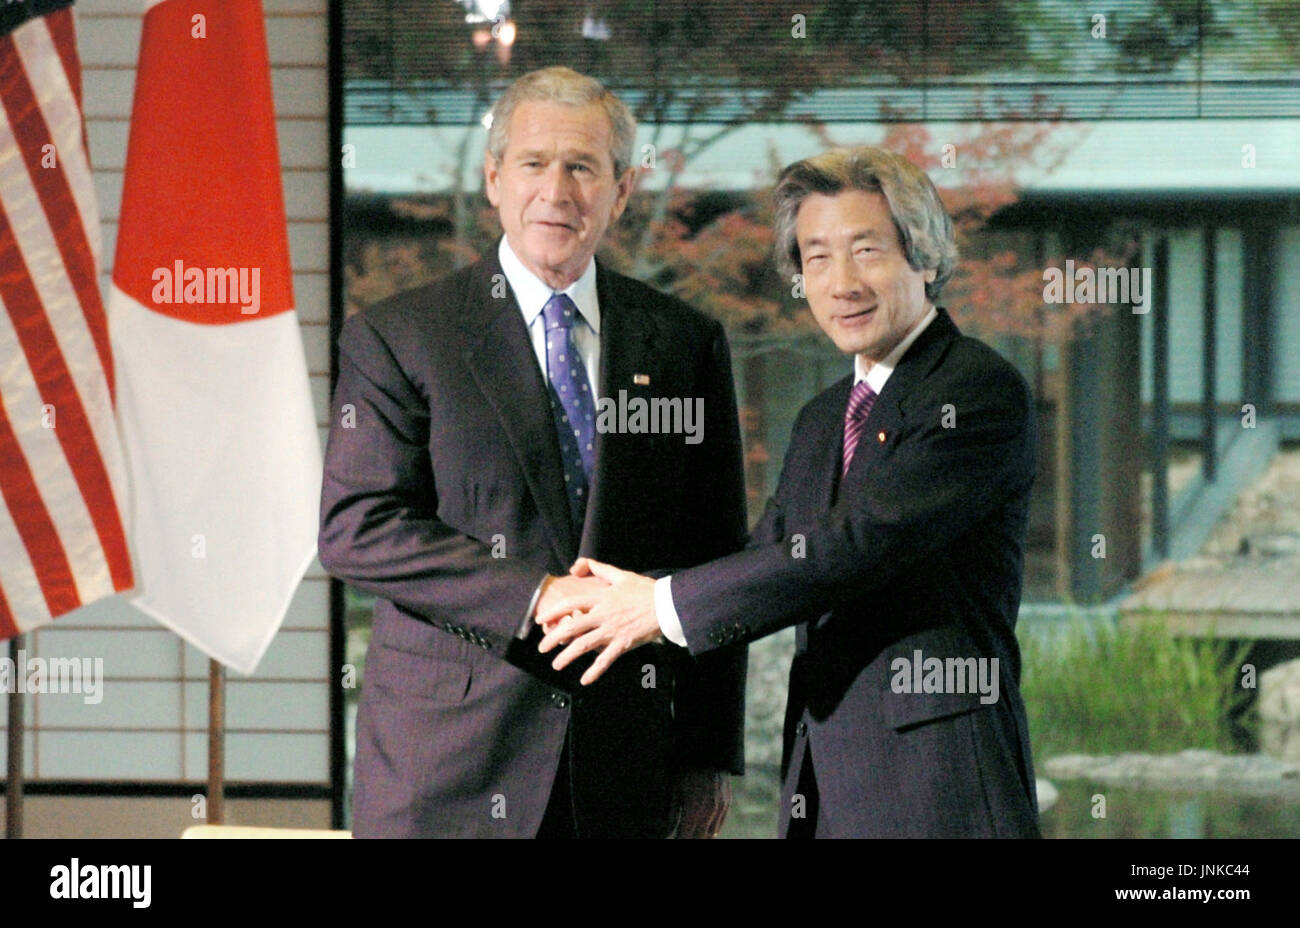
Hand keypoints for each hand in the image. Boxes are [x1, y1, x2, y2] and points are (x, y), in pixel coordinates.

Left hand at [537, 558, 659, 685]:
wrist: (667, 604)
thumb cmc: (644, 589)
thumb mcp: (620, 574)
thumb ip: (598, 568)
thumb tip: (576, 567)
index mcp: (601, 597)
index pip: (571, 604)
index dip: (553, 612)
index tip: (541, 620)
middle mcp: (603, 614)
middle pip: (572, 627)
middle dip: (553, 638)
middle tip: (541, 648)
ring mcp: (612, 630)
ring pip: (584, 645)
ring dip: (568, 656)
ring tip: (556, 664)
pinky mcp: (623, 643)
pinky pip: (605, 660)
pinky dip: (594, 671)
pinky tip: (585, 680)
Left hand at [672, 770, 730, 838]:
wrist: (710, 756)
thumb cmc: (688, 772)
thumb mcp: (676, 792)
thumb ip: (672, 815)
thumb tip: (667, 833)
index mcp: (693, 811)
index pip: (685, 838)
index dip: (680, 840)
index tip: (676, 840)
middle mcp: (708, 814)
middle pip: (699, 838)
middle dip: (690, 840)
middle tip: (683, 836)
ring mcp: (719, 810)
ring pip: (711, 834)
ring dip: (701, 837)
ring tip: (692, 835)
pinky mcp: (726, 805)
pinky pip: (720, 825)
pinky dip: (712, 831)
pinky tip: (705, 831)